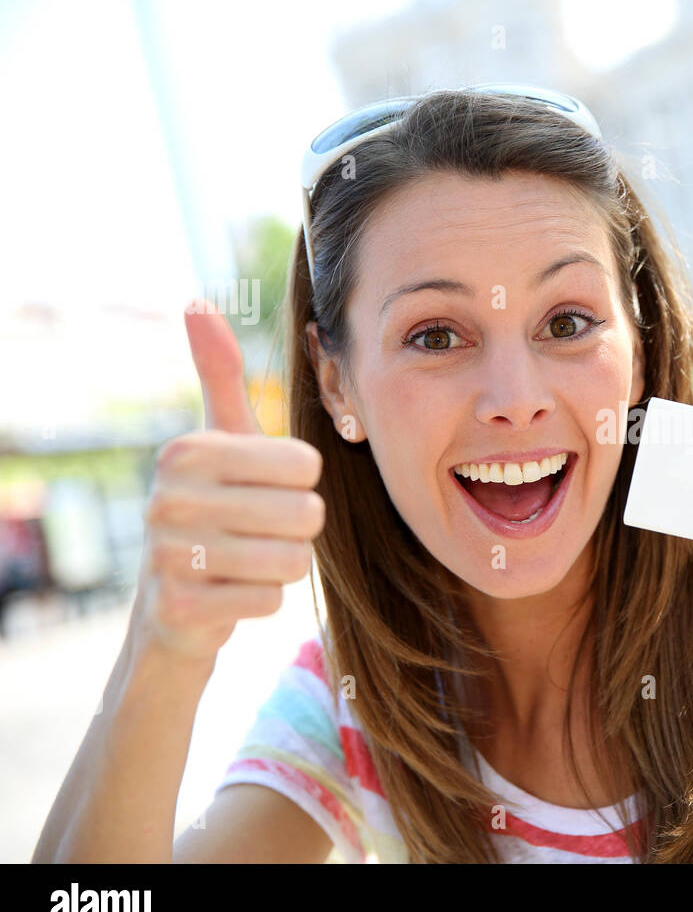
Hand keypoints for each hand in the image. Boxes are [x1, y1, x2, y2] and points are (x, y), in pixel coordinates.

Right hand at [130, 300, 324, 664]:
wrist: (174, 604)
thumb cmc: (216, 508)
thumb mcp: (221, 442)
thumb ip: (220, 375)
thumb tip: (198, 301)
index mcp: (187, 451)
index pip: (307, 466)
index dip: (302, 485)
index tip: (264, 490)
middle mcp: (167, 498)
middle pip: (305, 514)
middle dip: (298, 530)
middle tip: (261, 533)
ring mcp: (166, 556)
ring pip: (291, 561)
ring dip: (285, 566)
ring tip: (250, 561)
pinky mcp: (178, 610)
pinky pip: (271, 601)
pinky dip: (264, 601)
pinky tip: (232, 594)